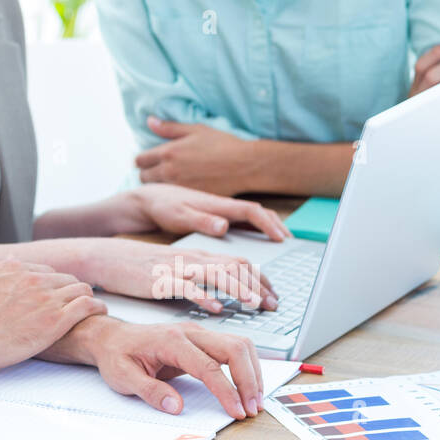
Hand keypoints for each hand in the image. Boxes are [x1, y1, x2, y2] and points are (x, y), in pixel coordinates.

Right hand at [0, 259, 105, 371]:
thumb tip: (11, 259)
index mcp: (14, 268)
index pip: (46, 271)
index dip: (55, 283)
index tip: (59, 292)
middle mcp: (33, 279)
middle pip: (66, 279)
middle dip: (73, 289)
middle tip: (79, 300)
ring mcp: (46, 299)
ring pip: (80, 289)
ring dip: (88, 296)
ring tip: (94, 305)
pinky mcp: (55, 320)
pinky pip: (86, 306)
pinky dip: (97, 306)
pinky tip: (101, 310)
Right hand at [84, 238, 277, 311]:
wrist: (107, 257)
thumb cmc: (142, 266)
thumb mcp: (178, 268)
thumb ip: (201, 275)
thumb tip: (225, 292)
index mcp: (198, 256)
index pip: (238, 261)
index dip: (260, 278)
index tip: (273, 295)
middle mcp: (192, 259)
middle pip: (233, 265)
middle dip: (257, 285)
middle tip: (272, 304)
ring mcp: (176, 268)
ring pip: (214, 273)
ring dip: (237, 288)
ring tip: (252, 304)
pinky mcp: (158, 280)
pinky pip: (184, 286)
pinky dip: (202, 296)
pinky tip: (214, 307)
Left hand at [88, 319, 264, 419]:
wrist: (111, 338)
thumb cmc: (117, 354)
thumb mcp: (123, 376)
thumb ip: (149, 391)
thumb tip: (175, 406)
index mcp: (170, 340)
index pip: (208, 366)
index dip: (227, 391)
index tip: (237, 411)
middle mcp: (189, 332)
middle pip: (234, 348)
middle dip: (249, 380)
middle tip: (252, 408)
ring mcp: (197, 333)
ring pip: (239, 345)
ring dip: (252, 372)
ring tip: (254, 400)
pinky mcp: (202, 340)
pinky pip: (233, 348)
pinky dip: (246, 366)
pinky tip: (248, 385)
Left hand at [121, 184, 288, 240]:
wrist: (150, 198)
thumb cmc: (163, 206)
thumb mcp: (179, 215)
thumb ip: (201, 220)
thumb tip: (224, 225)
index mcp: (217, 204)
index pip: (251, 210)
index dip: (268, 224)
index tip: (281, 237)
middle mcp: (222, 206)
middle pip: (257, 212)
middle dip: (275, 224)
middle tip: (290, 241)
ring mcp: (220, 210)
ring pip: (251, 216)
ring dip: (268, 226)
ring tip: (282, 240)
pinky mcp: (215, 216)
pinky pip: (242, 220)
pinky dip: (256, 228)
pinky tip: (259, 238)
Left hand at [134, 118, 254, 195]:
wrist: (246, 165)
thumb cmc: (222, 144)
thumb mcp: (195, 130)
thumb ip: (169, 128)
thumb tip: (149, 121)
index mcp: (168, 153)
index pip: (139, 161)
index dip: (143, 160)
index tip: (151, 160)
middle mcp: (169, 172)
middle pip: (143, 178)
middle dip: (148, 174)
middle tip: (160, 171)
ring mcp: (179, 187)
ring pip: (156, 190)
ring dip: (160, 185)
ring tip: (172, 180)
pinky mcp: (190, 199)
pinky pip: (173, 198)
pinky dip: (174, 194)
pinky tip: (184, 188)